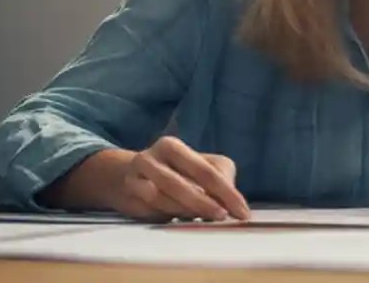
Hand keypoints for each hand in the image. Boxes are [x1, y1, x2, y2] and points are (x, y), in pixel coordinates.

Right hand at [114, 137, 250, 221]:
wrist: (125, 177)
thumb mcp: (198, 167)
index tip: (243, 212)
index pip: (205, 170)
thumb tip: (230, 199)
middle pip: (181, 183)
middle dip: (205, 203)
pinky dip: (169, 215)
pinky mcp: (128, 196)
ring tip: (206, 219)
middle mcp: (152, 158)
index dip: (227, 193)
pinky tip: (181, 220)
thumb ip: (218, 176)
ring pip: (163, 197)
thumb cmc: (173, 172)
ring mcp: (136, 177)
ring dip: (186, 211)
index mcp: (172, 147)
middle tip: (223, 217)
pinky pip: (151, 208)